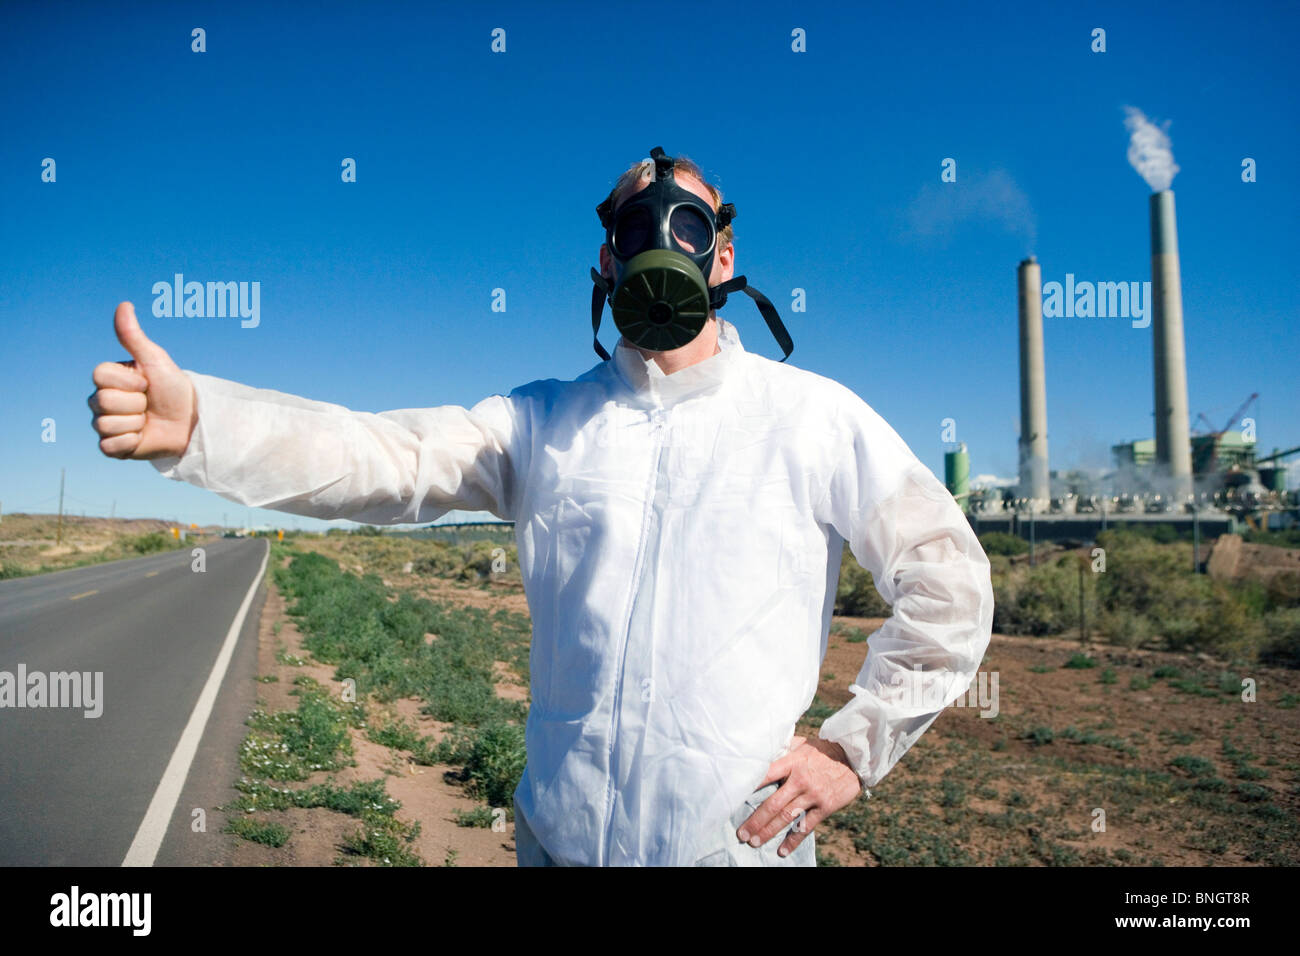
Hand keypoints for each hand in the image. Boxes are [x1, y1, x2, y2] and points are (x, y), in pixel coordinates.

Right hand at [88, 302, 196, 459]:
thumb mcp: (155, 359)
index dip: (129, 381)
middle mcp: (101, 401)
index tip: (146, 383)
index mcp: (108, 379)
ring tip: (148, 420)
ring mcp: (105, 424)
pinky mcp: (112, 447)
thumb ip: (133, 336)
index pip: (100, 376)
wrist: (191, 420)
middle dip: (136, 403)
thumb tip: (124, 304)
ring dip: (136, 423)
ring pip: (106, 424)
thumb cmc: (174, 388)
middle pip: (103, 401)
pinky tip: (143, 437)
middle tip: (149, 404)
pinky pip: (109, 446)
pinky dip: (131, 442)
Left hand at [737, 736, 862, 857]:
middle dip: (755, 820)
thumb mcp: (801, 743)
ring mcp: (813, 795)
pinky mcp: (825, 807)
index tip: (732, 798)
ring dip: (769, 831)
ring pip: (786, 817)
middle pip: (773, 803)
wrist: (853, 756)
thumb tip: (760, 749)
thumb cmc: (822, 749)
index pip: (765, 775)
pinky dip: (794, 840)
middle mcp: (800, 780)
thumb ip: (782, 749)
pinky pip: (806, 827)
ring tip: (754, 842)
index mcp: (792, 762)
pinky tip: (782, 850)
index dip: (749, 786)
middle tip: (741, 833)